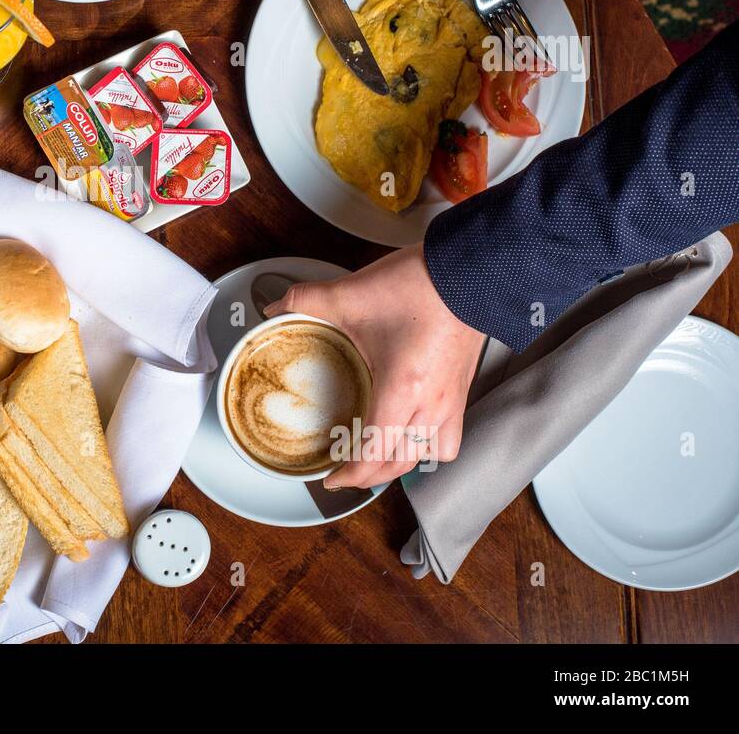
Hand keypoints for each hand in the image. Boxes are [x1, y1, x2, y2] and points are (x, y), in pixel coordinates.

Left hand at [264, 245, 484, 488]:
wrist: (471, 268)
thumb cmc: (420, 285)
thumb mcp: (350, 294)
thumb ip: (304, 301)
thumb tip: (274, 309)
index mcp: (402, 390)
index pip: (375, 453)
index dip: (350, 474)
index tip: (330, 478)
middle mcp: (432, 404)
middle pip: (401, 463)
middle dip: (369, 476)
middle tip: (344, 474)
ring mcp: (452, 399)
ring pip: (431, 455)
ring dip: (402, 463)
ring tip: (377, 456)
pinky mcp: (463, 388)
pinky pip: (449, 435)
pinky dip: (428, 444)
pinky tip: (410, 430)